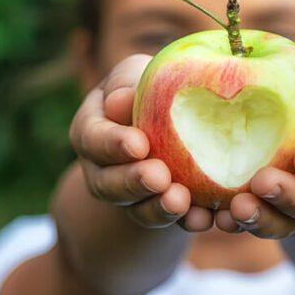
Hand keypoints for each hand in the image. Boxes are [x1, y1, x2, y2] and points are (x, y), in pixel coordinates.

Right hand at [69, 54, 213, 231]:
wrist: (176, 114)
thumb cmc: (151, 85)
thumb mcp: (137, 74)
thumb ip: (127, 84)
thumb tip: (122, 101)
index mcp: (91, 130)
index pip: (93, 138)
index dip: (113, 143)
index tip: (139, 144)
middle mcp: (101, 169)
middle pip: (108, 183)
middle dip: (134, 182)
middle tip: (159, 177)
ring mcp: (128, 195)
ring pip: (135, 209)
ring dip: (157, 208)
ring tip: (180, 201)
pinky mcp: (158, 209)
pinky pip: (168, 221)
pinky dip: (185, 221)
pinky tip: (203, 217)